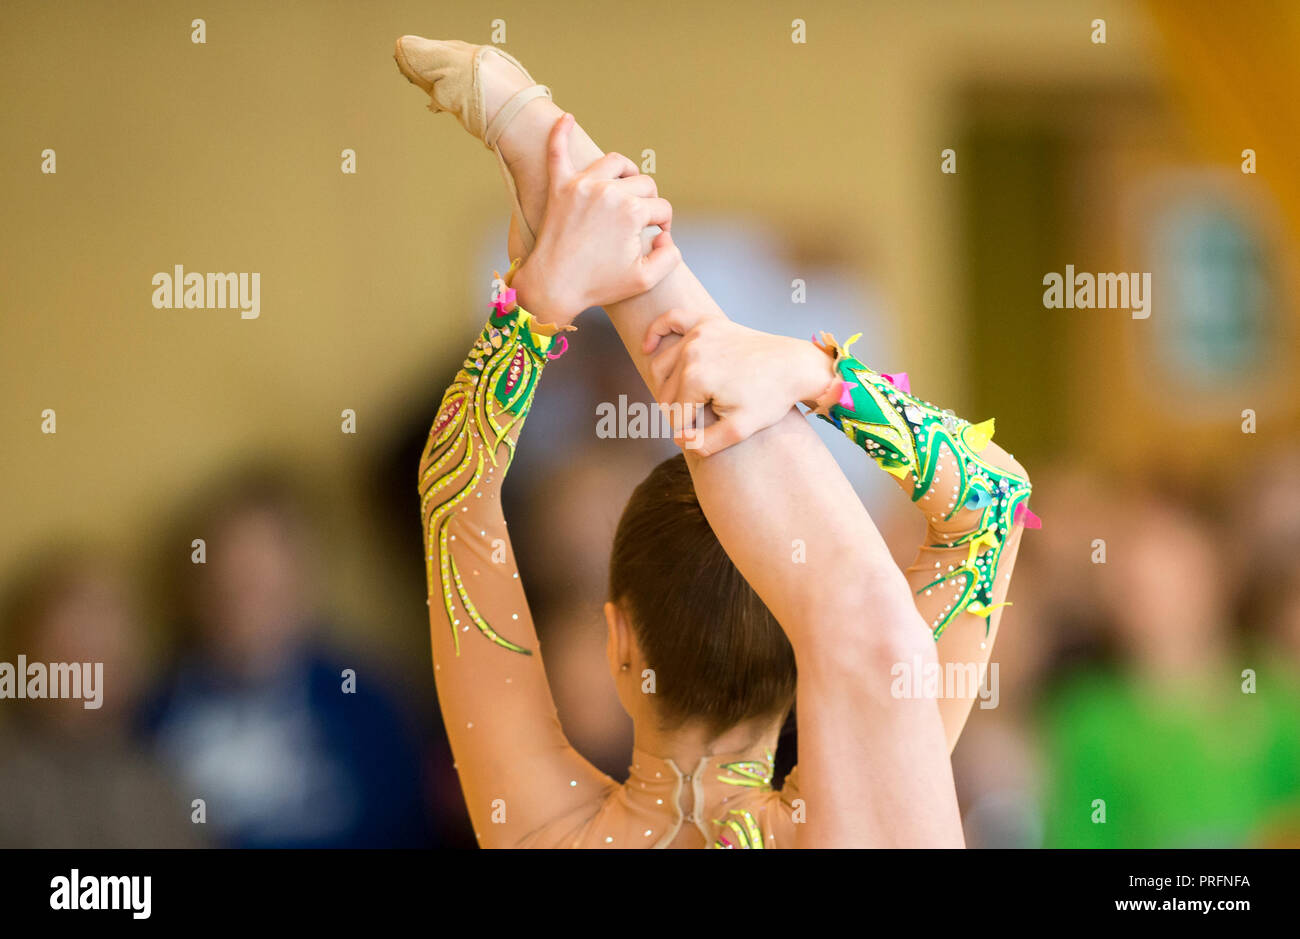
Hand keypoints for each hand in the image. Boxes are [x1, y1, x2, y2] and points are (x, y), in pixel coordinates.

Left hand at [511, 114, 679, 324]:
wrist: (553, 287)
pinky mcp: (559, 187)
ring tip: (626, 186)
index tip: (656, 238)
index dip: (664, 225)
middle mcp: (608, 192)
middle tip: (640, 223)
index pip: (661, 208)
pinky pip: (557, 151)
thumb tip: (666, 235)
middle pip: (643, 183)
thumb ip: (670, 256)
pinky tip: (567, 118)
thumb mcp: (645, 280)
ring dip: (627, 172)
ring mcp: (582, 186)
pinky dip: (560, 133)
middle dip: (649, 203)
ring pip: (615, 162)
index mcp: (632, 212)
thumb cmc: (599, 286)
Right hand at [643, 310, 835, 455]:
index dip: (688, 431)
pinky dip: (655, 332)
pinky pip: (670, 320)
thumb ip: (705, 443)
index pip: (675, 415)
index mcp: (695, 379)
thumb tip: (679, 440)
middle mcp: (691, 352)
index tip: (707, 435)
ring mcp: (698, 334)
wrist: (794, 366)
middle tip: (703, 420)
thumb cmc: (771, 397)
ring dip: (669, 386)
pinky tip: (648, 348)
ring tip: (687, 401)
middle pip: (666, 392)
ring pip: (662, 366)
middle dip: (681, 410)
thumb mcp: (740, 429)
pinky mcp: (705, 322)